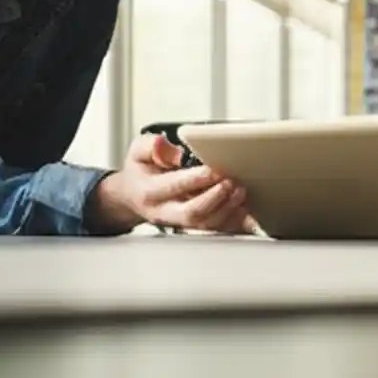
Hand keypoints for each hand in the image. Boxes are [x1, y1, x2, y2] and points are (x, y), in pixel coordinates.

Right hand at [86, 134, 252, 233]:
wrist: (133, 195)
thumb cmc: (140, 171)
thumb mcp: (138, 151)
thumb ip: (152, 146)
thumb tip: (174, 152)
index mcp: (149, 191)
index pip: (174, 186)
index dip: (196, 178)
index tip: (214, 169)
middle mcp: (164, 211)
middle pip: (192, 213)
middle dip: (214, 197)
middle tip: (231, 181)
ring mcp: (179, 223)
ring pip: (205, 225)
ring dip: (226, 209)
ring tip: (239, 190)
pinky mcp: (192, 228)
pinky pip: (215, 231)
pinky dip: (233, 222)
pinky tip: (244, 210)